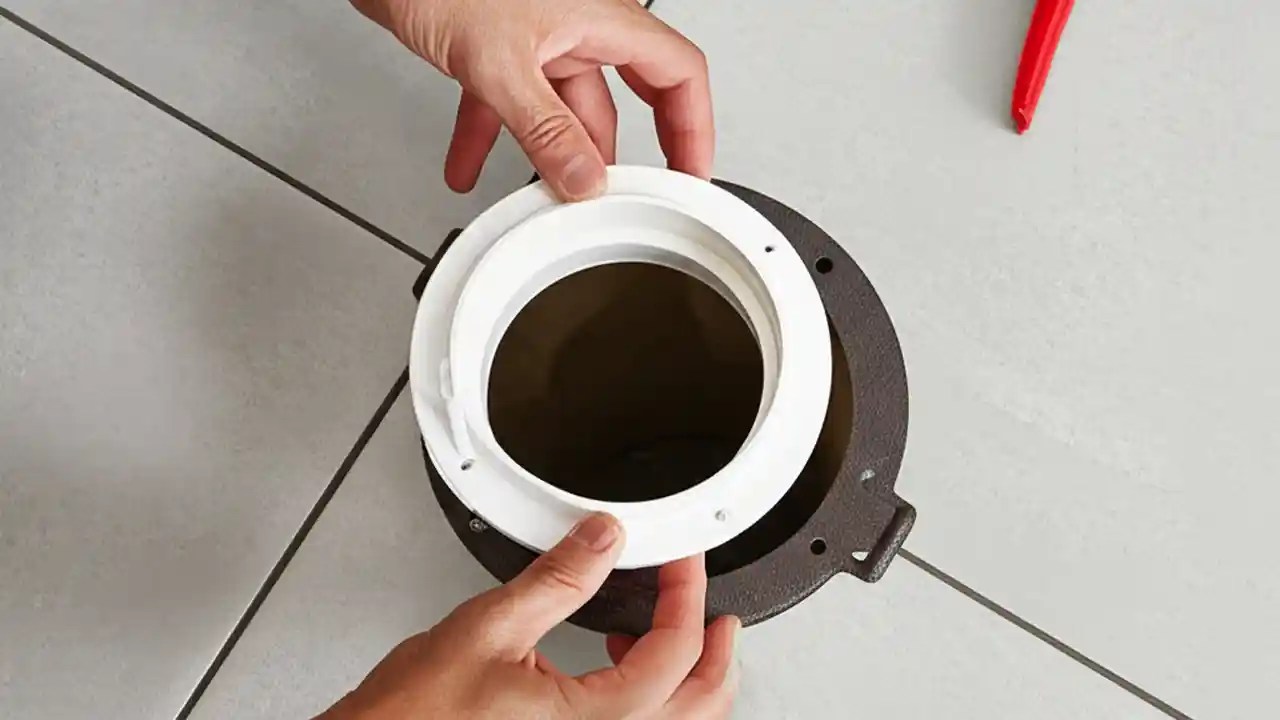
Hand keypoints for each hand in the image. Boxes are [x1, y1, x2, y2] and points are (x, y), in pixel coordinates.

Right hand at [318, 512, 739, 719]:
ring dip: (688, 677)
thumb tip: (603, 538)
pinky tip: (618, 661)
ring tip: (669, 629)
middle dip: (716, 651)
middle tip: (714, 607)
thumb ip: (558, 578)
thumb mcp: (490, 625)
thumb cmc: (413, 714)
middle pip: (699, 705)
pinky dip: (651, 697)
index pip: (675, 654)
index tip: (684, 562)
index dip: (687, 595)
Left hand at [350, 0, 713, 200]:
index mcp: (602, 17)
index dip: (694, 128)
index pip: (678, 74)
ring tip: (546, 198)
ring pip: (564, 109)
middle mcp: (577, 26)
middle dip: (623, 152)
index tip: (689, 176)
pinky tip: (467, 168)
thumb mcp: (500, 64)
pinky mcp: (496, 48)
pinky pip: (507, 104)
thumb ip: (545, 130)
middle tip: (631, 196)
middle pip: (627, 97)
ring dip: (551, 155)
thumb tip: (584, 180)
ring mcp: (538, 38)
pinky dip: (490, 139)